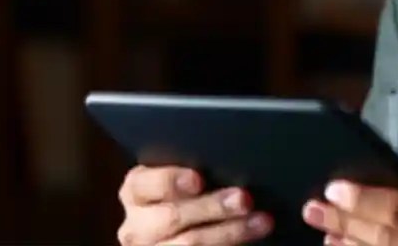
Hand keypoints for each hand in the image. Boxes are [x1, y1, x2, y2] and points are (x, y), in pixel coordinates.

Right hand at [116, 164, 273, 244]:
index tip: (198, 179)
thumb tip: (228, 161)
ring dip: (230, 231)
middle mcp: (137, 224)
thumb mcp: (181, 182)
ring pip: (189, 243)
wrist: (176, 234)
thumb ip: (193, 172)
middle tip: (244, 198)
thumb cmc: (186, 198)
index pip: (143, 184)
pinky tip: (249, 239)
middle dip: (212, 206)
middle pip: (171, 217)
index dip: (170, 181)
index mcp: (137, 192)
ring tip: (260, 221)